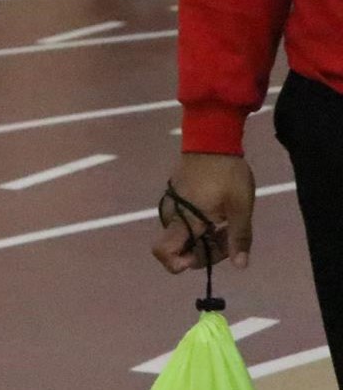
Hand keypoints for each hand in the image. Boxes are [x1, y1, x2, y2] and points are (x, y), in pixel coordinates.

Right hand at [152, 153, 256, 273]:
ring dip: (203, 239)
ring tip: (226, 225)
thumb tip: (240, 265)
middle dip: (204, 252)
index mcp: (186, 220)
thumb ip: (239, 237)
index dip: (177, 264)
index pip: (164, 252)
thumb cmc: (227, 173)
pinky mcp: (176, 195)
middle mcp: (173, 215)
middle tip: (229, 241)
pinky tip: (217, 214)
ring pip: (183, 235)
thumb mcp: (240, 207)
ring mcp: (172, 204)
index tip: (202, 258)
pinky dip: (199, 226)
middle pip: (179, 249)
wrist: (211, 139)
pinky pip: (183, 221)